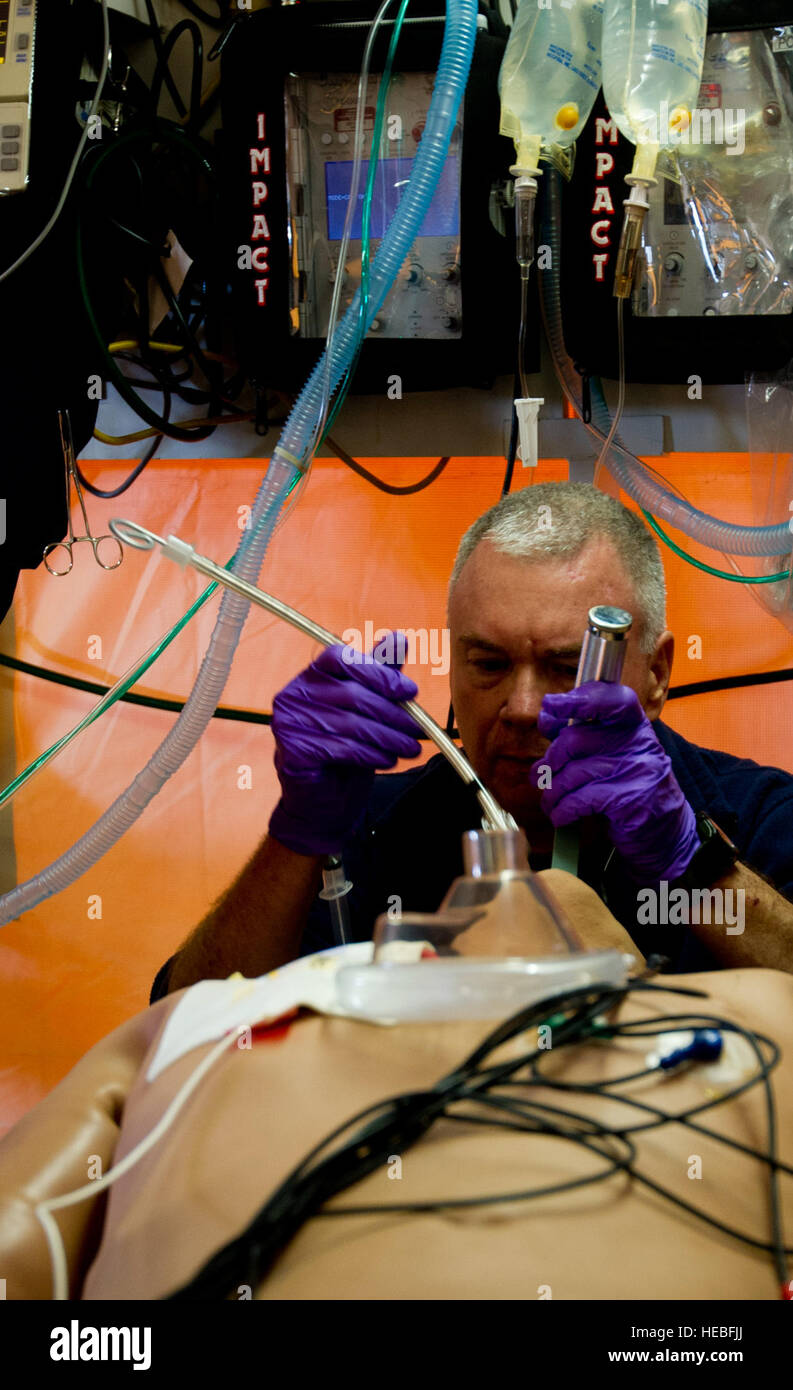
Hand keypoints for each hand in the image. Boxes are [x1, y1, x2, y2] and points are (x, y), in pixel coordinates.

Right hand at [268, 633, 421, 855]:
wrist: (323, 801)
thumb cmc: (345, 750)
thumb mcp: (367, 709)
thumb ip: (379, 674)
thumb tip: (399, 638)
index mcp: (310, 676)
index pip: (341, 657)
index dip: (377, 671)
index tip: (410, 692)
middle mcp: (293, 694)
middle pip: (351, 694)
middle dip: (393, 713)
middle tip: (419, 729)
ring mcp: (287, 723)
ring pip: (351, 724)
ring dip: (389, 737)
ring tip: (412, 748)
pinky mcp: (291, 751)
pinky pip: (341, 748)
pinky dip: (371, 755)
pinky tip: (389, 760)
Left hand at [529, 681, 699, 884]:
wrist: (668, 834)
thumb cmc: (632, 790)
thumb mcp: (616, 755)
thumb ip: (586, 735)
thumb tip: (547, 717)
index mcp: (635, 727)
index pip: (612, 699)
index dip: (579, 698)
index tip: (551, 705)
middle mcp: (639, 744)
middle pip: (576, 739)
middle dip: (550, 761)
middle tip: (540, 776)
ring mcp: (637, 772)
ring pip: (572, 773)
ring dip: (552, 792)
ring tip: (550, 801)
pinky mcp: (629, 801)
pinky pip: (580, 800)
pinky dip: (562, 810)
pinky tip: (560, 816)